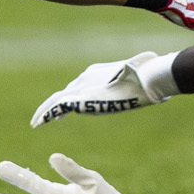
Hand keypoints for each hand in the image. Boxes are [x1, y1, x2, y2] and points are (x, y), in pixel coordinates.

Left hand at [31, 51, 173, 127]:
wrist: (143, 79)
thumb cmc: (147, 75)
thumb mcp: (142, 72)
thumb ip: (142, 73)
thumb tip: (157, 69)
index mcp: (97, 73)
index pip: (80, 86)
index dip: (71, 97)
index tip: (65, 108)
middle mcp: (85, 78)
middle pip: (65, 92)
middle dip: (55, 104)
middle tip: (46, 116)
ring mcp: (80, 86)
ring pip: (56, 99)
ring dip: (45, 111)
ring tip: (36, 122)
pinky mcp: (78, 97)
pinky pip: (55, 107)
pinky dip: (45, 114)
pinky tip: (37, 123)